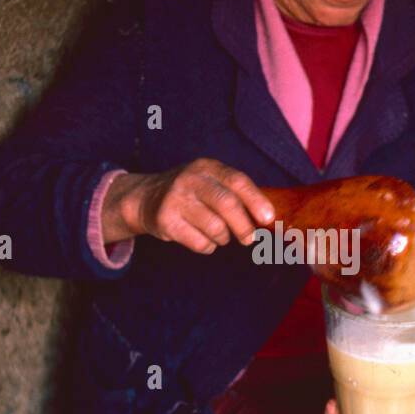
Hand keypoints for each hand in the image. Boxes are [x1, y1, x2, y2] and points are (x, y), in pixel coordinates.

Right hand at [101, 160, 274, 252]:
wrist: (146, 198)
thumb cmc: (191, 194)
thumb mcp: (210, 182)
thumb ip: (236, 194)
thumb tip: (268, 218)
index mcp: (207, 167)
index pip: (237, 181)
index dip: (256, 200)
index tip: (268, 218)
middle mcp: (190, 179)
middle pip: (226, 204)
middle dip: (244, 226)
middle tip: (249, 238)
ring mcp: (176, 199)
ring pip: (215, 227)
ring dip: (223, 238)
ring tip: (220, 235)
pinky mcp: (165, 220)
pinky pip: (199, 242)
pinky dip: (207, 246)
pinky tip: (202, 239)